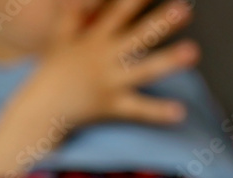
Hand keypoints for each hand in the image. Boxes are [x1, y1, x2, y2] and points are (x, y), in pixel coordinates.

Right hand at [37, 0, 200, 126]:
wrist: (39, 108)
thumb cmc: (54, 71)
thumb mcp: (60, 36)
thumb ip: (73, 12)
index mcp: (96, 38)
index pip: (120, 11)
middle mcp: (104, 57)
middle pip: (138, 36)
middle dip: (161, 23)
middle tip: (184, 10)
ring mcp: (109, 82)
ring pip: (143, 69)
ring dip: (168, 60)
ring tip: (193, 52)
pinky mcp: (111, 106)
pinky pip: (137, 109)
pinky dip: (157, 112)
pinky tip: (179, 112)